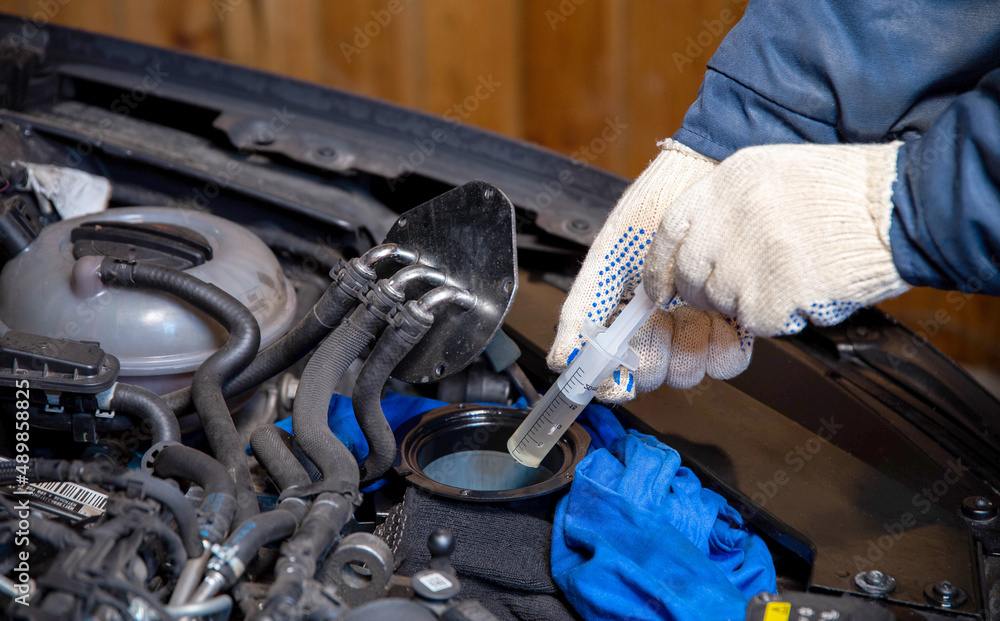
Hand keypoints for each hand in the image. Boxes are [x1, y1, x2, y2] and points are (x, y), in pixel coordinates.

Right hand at [548, 140, 753, 401]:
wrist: (711, 171)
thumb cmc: (658, 203)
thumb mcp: (610, 256)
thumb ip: (583, 309)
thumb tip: (562, 358)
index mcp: (623, 317)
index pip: (614, 374)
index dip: (614, 381)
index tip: (617, 376)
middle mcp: (658, 327)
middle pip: (653, 377)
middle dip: (655, 357)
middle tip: (658, 323)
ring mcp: (695, 325)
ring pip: (689, 371)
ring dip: (690, 346)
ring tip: (692, 310)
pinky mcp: (734, 319)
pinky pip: (729, 359)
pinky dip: (724, 345)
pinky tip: (719, 317)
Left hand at [644, 142, 910, 336]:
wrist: (898, 206)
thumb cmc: (844, 192)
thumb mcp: (772, 174)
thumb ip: (726, 205)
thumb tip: (693, 245)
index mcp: (726, 183)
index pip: (669, 231)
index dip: (661, 264)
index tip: (660, 286)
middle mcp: (728, 218)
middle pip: (690, 273)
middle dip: (703, 290)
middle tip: (735, 289)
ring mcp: (748, 258)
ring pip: (721, 301)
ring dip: (745, 302)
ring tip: (784, 280)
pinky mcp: (771, 294)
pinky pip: (755, 321)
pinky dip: (774, 316)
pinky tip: (801, 293)